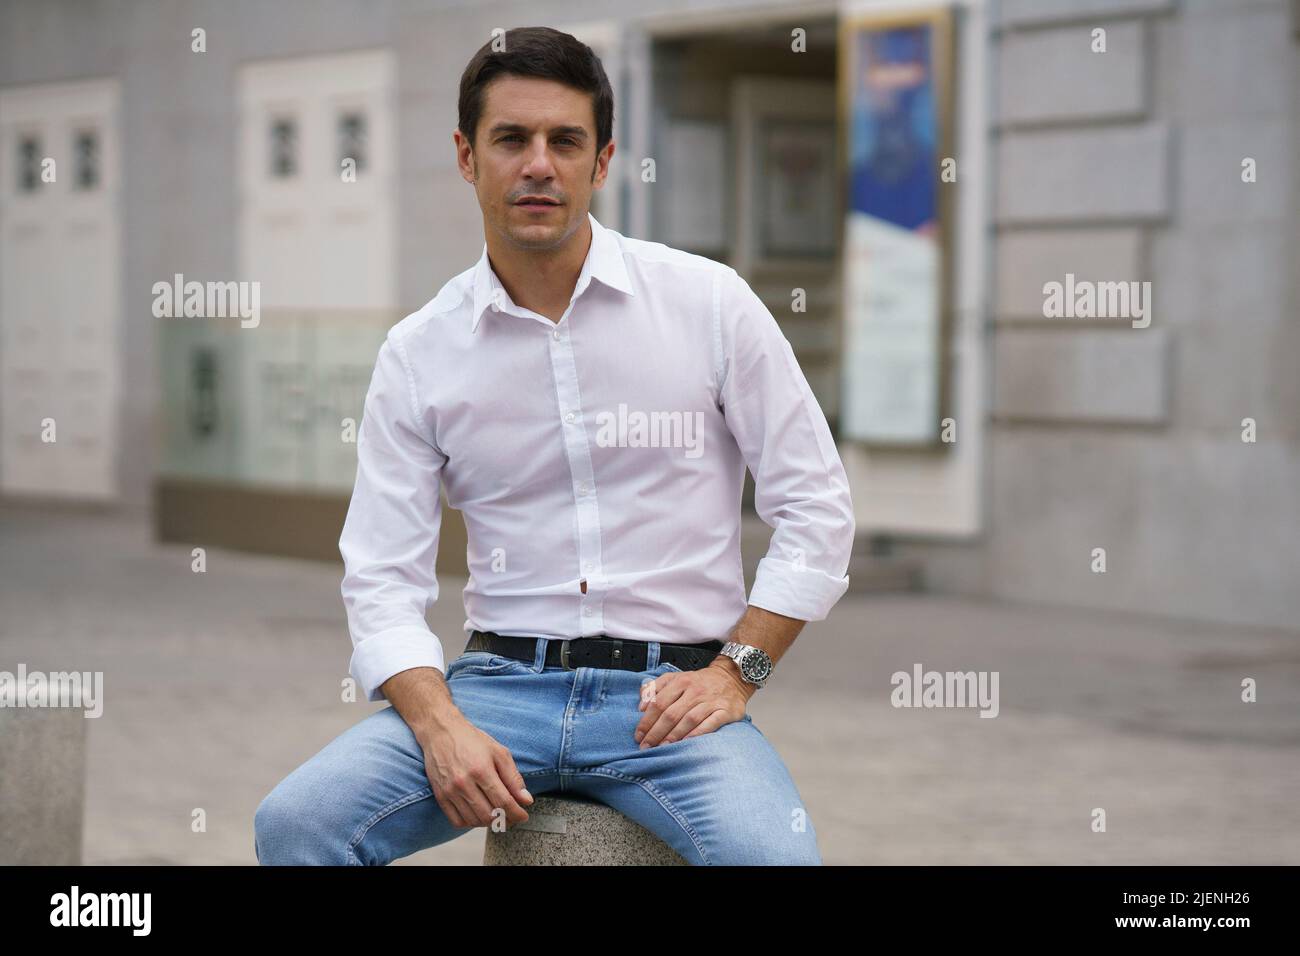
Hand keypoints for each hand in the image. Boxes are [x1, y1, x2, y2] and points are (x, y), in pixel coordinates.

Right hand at [420, 714, 533, 829]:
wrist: (441, 732)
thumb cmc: (472, 740)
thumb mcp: (499, 752)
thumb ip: (513, 777)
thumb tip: (526, 800)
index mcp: (481, 770)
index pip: (503, 802)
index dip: (517, 813)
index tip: (523, 815)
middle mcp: (463, 783)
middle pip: (489, 815)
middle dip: (505, 819)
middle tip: (512, 816)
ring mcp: (450, 791)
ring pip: (473, 821)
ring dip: (489, 822)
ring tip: (497, 814)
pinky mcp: (440, 796)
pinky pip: (457, 821)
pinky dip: (471, 823)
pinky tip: (478, 814)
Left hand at [634, 659, 753, 748]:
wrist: (732, 677)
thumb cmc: (700, 682)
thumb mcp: (676, 678)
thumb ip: (656, 688)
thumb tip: (641, 706)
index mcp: (680, 682)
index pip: (658, 703)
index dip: (646, 721)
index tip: (638, 736)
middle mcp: (695, 691)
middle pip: (671, 714)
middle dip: (656, 732)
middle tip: (646, 746)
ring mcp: (710, 701)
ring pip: (688, 719)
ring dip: (674, 735)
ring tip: (663, 748)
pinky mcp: (725, 711)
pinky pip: (710, 723)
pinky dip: (698, 733)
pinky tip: (688, 742)